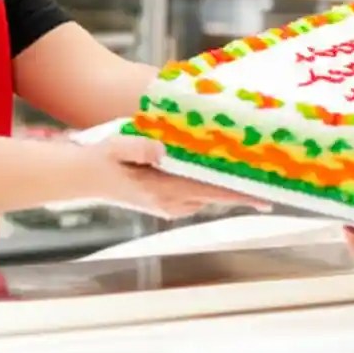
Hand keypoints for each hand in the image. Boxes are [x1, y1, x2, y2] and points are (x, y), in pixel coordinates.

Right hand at [93, 135, 271, 217]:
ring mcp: (169, 205)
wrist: (81, 176)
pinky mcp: (166, 201)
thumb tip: (161, 150)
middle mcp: (171, 203)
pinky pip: (198, 194)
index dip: (239, 194)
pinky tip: (223, 173)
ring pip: (208, 196)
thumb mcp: (114, 148)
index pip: (210, 192)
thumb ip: (137, 148)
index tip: (265, 197)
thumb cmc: (99, 159)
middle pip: (216, 196)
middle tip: (273, 184)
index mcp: (163, 191)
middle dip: (242, 191)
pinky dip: (213, 186)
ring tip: (256, 177)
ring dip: (229, 188)